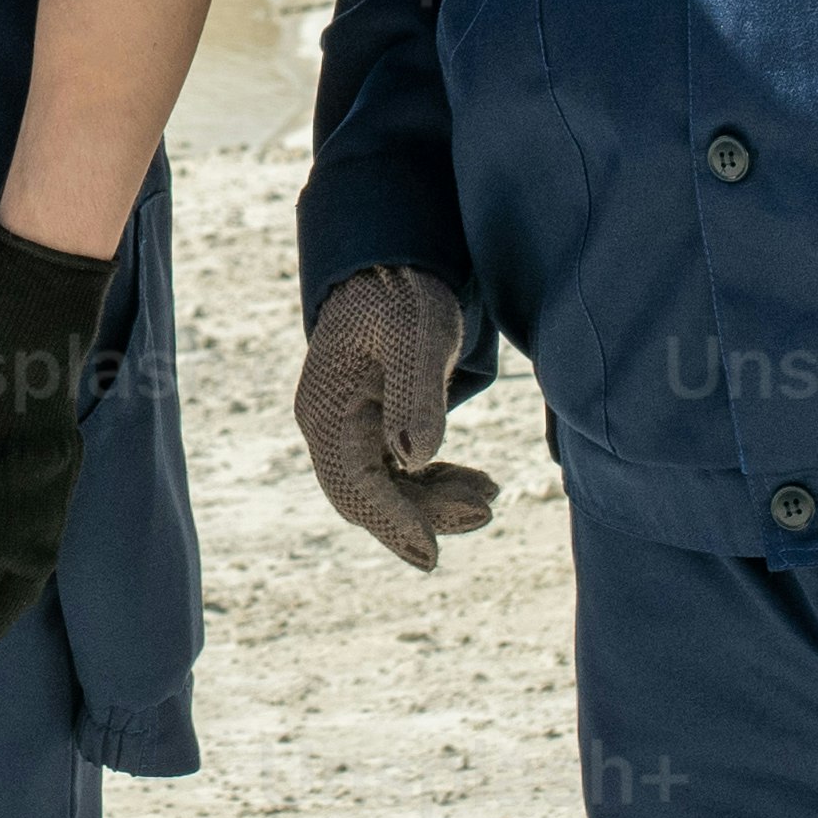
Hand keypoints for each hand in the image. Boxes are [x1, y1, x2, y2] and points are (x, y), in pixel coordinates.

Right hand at [290, 266, 497, 569]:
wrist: (392, 262)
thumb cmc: (404, 294)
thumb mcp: (419, 337)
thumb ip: (417, 395)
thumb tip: (414, 460)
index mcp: (328, 410)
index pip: (355, 486)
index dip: (394, 524)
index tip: (434, 555)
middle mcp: (326, 425)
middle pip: (367, 497)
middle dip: (423, 516)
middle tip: (486, 512)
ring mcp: (344, 427)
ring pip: (384, 490)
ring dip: (432, 502)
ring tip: (490, 495)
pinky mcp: (367, 425)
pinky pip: (393, 473)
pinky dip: (430, 484)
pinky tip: (471, 480)